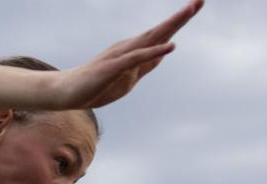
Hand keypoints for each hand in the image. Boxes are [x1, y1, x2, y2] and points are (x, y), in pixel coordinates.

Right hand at [54, 0, 202, 108]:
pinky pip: (137, 58)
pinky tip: (170, 46)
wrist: (67, 91)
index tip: (196, 5)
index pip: (162, 35)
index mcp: (135, 50)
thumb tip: (162, 54)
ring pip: (151, 38)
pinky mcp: (113, 67)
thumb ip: (145, 64)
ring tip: (188, 11)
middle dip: (181, 16)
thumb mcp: (128, 77)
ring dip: (171, 25)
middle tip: (199, 0)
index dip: (179, 20)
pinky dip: (155, 51)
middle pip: (160, 31)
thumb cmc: (97, 84)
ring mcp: (121, 56)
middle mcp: (129, 47)